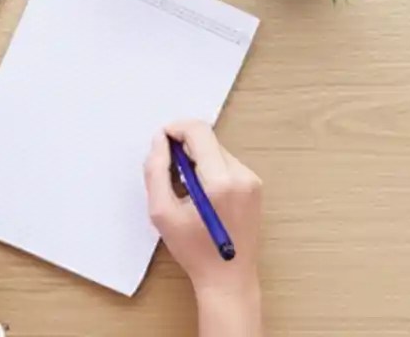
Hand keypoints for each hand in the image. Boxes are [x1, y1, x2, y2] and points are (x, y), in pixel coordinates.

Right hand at [145, 121, 262, 300]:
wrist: (228, 279)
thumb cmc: (193, 250)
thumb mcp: (162, 212)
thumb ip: (156, 170)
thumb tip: (159, 141)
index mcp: (220, 181)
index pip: (198, 132)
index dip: (175, 129)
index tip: (160, 143)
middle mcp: (242, 176)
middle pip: (208, 139)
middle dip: (184, 148)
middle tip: (168, 174)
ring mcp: (251, 181)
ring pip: (216, 150)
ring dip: (196, 160)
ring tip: (184, 190)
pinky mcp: (254, 187)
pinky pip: (225, 164)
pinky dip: (208, 170)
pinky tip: (200, 195)